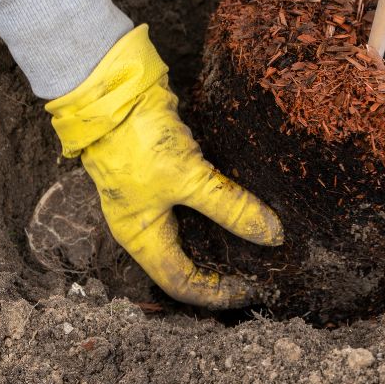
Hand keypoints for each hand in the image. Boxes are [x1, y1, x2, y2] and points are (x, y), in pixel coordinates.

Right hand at [45, 25, 282, 308]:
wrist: (113, 90)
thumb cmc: (136, 142)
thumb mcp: (188, 178)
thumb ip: (230, 207)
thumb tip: (272, 235)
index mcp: (142, 239)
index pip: (182, 284)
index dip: (218, 293)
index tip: (255, 289)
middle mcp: (147, 224)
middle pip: (189, 261)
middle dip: (225, 267)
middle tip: (265, 267)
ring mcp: (156, 197)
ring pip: (196, 229)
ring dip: (227, 235)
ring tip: (263, 238)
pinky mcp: (168, 172)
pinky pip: (200, 200)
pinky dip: (223, 205)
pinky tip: (248, 203)